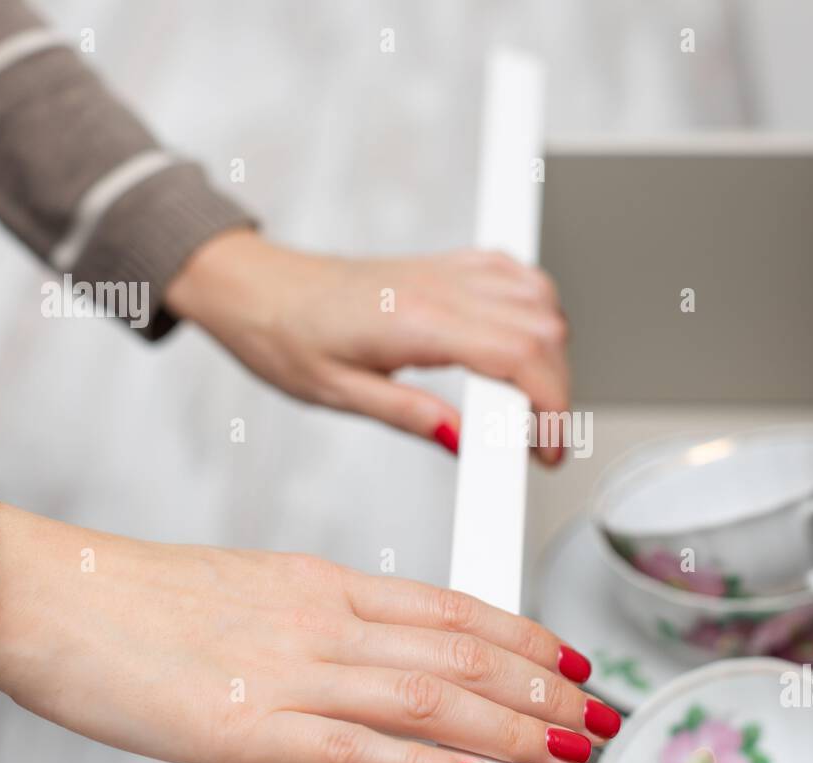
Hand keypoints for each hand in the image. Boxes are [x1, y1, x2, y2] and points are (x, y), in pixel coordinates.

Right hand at [0, 504, 617, 762]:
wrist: (54, 596)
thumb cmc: (143, 599)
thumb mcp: (257, 590)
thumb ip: (325, 620)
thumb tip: (384, 656)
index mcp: (325, 583)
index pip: (452, 607)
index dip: (523, 636)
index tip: (568, 661)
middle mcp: (324, 620)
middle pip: (461, 651)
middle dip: (542, 688)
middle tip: (597, 714)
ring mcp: (290, 671)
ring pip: (429, 696)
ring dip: (511, 726)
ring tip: (567, 748)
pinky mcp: (247, 727)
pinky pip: (357, 749)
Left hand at [165, 230, 568, 462]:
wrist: (255, 288)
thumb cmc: (282, 334)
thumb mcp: (338, 394)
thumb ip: (408, 415)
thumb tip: (462, 440)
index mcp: (413, 320)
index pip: (517, 356)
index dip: (551, 407)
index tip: (548, 448)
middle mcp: (438, 287)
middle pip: (543, 328)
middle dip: (557, 389)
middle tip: (539, 437)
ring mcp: (445, 270)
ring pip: (540, 296)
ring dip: (552, 351)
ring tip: (528, 398)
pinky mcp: (444, 264)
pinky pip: (515, 273)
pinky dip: (536, 308)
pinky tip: (522, 340)